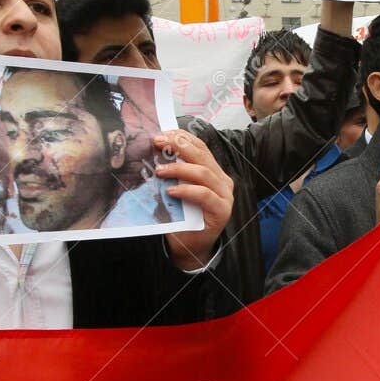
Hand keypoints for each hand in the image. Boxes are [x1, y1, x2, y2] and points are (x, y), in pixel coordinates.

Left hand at [155, 130, 232, 270]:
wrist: (189, 246)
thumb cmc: (181, 217)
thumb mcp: (176, 188)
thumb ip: (174, 172)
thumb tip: (155, 150)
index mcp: (213, 171)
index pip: (200, 147)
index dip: (182, 137)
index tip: (162, 134)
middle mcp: (222, 180)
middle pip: (202, 155)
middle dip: (179, 145)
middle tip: (158, 143)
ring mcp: (225, 195)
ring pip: (203, 173)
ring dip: (178, 169)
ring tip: (159, 171)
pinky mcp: (222, 210)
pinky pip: (204, 195)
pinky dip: (186, 191)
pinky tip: (171, 191)